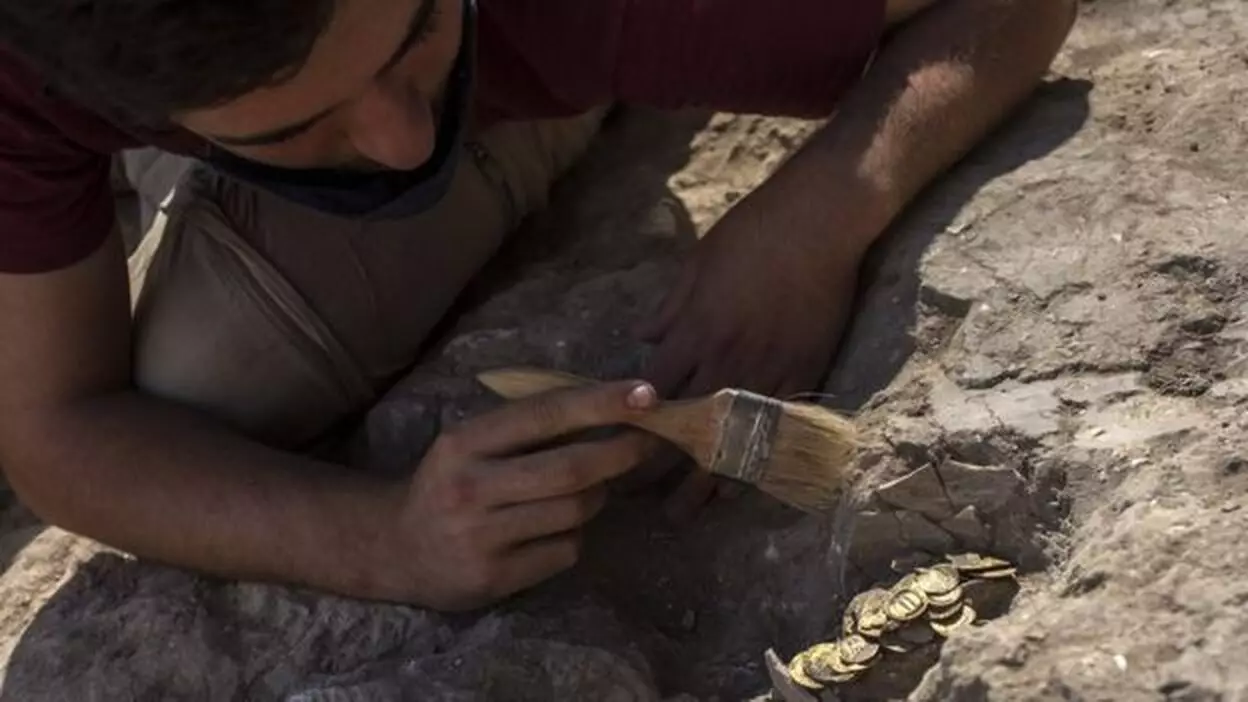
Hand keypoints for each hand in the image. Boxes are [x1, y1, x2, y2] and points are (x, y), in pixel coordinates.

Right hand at [380, 379, 657, 610]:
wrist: (396, 548)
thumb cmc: (451, 483)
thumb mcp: (472, 443)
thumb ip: (529, 427)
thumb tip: (613, 406)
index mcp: (464, 442)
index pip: (545, 414)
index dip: (600, 402)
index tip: (647, 395)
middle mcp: (470, 488)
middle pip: (569, 469)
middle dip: (620, 453)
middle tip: (650, 442)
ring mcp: (481, 537)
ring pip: (574, 512)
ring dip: (596, 497)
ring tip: (587, 491)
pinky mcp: (494, 577)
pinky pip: (564, 550)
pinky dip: (574, 537)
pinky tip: (553, 530)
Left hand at [635, 193, 865, 520]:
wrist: (819, 221)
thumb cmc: (752, 232)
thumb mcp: (696, 264)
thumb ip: (670, 309)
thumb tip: (644, 340)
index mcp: (695, 332)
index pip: (654, 394)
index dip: (633, 428)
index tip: (614, 451)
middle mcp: (727, 360)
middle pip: (686, 428)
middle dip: (659, 468)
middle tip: (638, 500)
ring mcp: (769, 371)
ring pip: (730, 439)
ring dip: (704, 479)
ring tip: (685, 510)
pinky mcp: (805, 373)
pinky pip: (774, 428)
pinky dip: (754, 458)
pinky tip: (737, 485)